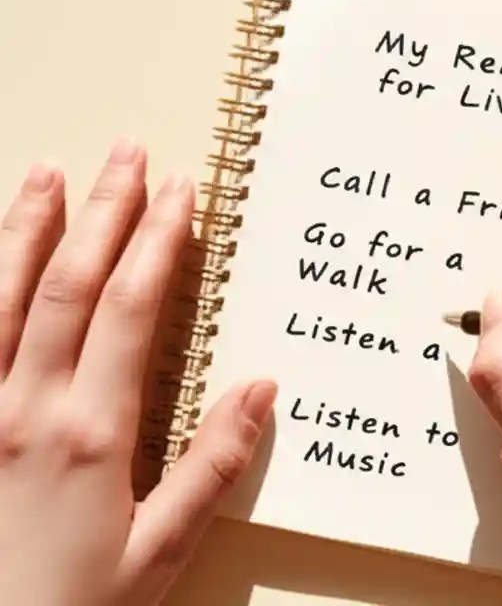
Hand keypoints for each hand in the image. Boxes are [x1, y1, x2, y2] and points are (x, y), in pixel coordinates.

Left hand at [0, 139, 275, 605]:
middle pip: (69, 283)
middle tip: (128, 153)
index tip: (180, 190)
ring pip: (1, 296)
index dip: (158, 240)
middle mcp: (26, 408)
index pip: (132, 308)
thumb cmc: (71, 605)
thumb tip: (262, 392)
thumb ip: (212, 467)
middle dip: (103, 210)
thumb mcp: (161, 550)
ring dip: (28, 227)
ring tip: (51, 172)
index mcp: (91, 432)